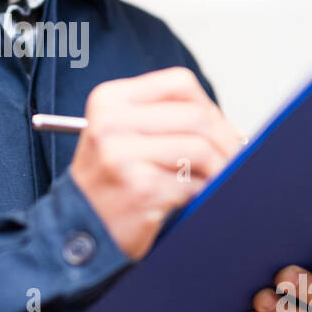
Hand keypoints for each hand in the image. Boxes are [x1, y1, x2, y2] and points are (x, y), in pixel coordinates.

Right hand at [69, 67, 243, 261]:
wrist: (78, 227)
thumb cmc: (109, 183)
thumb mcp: (122, 134)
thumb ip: (166, 119)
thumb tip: (228, 128)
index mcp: (109, 100)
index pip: (179, 83)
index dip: (209, 107)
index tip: (220, 130)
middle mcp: (111, 123)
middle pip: (196, 116)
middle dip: (225, 140)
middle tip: (233, 159)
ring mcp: (123, 155)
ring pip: (200, 149)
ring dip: (219, 168)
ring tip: (216, 180)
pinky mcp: (140, 188)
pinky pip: (192, 184)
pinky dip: (201, 193)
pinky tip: (191, 199)